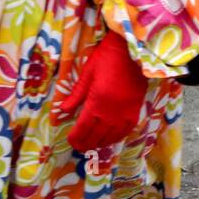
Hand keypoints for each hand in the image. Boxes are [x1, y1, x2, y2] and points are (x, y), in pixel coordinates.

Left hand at [57, 31, 147, 152]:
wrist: (134, 52)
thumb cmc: (108, 58)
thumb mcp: (88, 73)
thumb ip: (76, 94)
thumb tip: (64, 110)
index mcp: (97, 101)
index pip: (83, 128)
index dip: (75, 137)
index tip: (69, 141)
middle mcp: (111, 112)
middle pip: (96, 136)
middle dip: (85, 144)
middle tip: (78, 147)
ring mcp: (125, 114)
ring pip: (110, 137)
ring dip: (99, 143)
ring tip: (91, 145)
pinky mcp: (135, 112)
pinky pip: (124, 132)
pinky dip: (115, 138)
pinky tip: (109, 139)